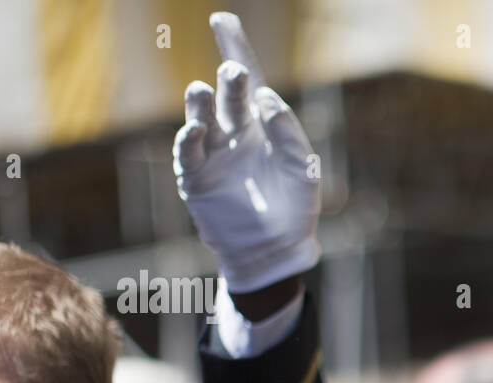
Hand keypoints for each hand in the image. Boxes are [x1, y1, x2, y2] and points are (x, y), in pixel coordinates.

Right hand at [172, 12, 320, 292]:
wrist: (277, 250)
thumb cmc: (294, 208)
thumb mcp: (304, 169)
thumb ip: (289, 133)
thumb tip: (267, 97)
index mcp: (260, 126)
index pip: (247, 82)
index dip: (235, 49)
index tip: (223, 20)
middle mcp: (233, 134)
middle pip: (226, 97)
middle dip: (228, 80)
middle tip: (234, 70)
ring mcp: (212, 155)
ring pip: (201, 118)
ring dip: (201, 103)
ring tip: (202, 91)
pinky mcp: (197, 179)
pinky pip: (188, 154)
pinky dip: (188, 139)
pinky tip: (195, 129)